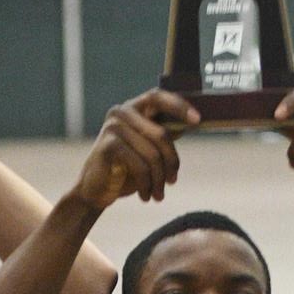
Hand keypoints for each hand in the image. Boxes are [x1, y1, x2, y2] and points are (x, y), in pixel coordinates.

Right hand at [72, 92, 199, 212]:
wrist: (96, 190)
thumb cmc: (125, 169)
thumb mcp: (148, 149)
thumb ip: (164, 134)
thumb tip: (193, 122)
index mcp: (134, 108)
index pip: (159, 97)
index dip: (179, 106)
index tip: (197, 120)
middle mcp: (122, 112)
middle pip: (161, 134)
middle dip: (171, 162)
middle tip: (172, 182)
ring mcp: (113, 127)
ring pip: (152, 154)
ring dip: (159, 180)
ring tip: (158, 195)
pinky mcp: (108, 146)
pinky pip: (139, 166)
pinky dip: (146, 184)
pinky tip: (145, 196)